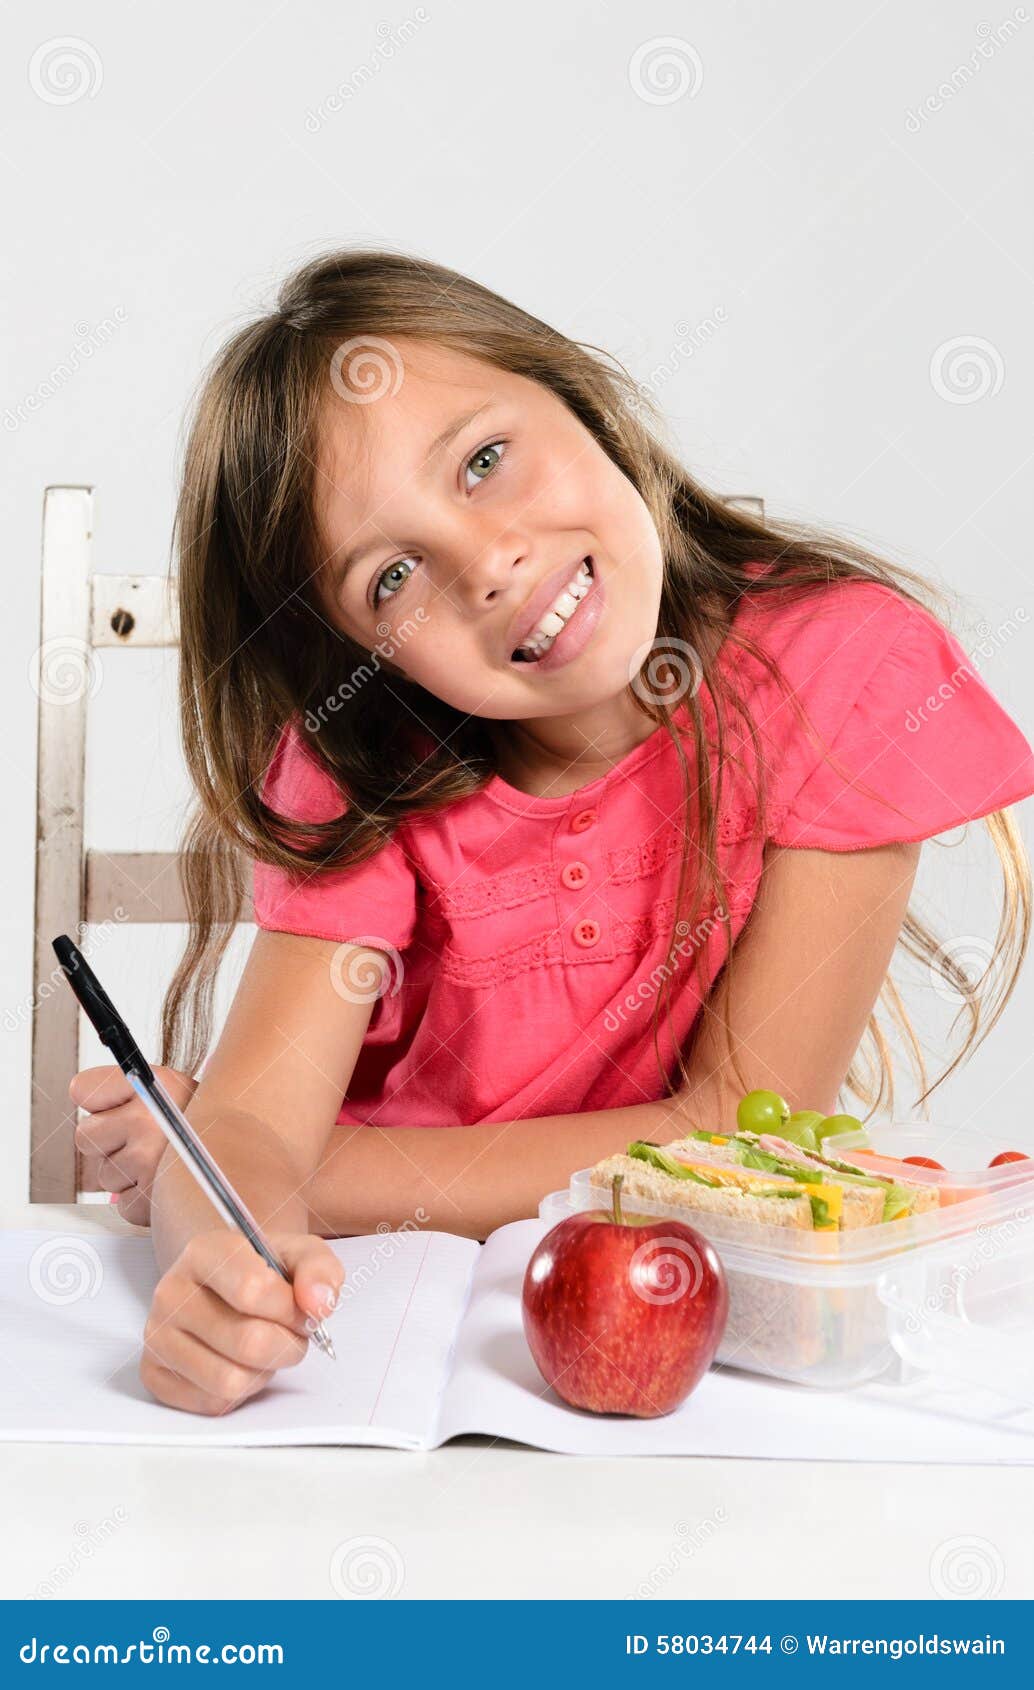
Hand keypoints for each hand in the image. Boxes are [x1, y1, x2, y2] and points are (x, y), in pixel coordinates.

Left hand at [70, 1063, 198, 1226]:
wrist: (244, 1154)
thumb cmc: (199, 1124)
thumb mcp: (168, 1087)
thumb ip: (121, 1086)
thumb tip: (78, 1093)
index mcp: (153, 1083)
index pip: (82, 1090)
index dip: (100, 1103)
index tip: (119, 1105)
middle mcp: (149, 1118)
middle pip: (84, 1137)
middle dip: (109, 1143)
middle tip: (144, 1140)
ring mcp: (149, 1160)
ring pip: (104, 1176)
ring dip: (127, 1174)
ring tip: (161, 1162)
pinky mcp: (152, 1198)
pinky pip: (123, 1205)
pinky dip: (142, 1201)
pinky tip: (166, 1184)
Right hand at [140, 1230, 343, 1415]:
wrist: (227, 1286)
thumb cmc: (265, 1272)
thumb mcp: (300, 1254)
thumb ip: (319, 1271)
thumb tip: (318, 1305)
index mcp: (204, 1252)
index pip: (254, 1290)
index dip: (292, 1309)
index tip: (300, 1309)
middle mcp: (171, 1292)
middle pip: (248, 1343)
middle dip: (287, 1345)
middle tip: (289, 1334)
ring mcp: (157, 1335)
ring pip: (231, 1381)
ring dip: (264, 1372)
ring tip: (263, 1348)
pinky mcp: (154, 1374)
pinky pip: (213, 1403)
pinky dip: (240, 1392)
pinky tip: (238, 1364)